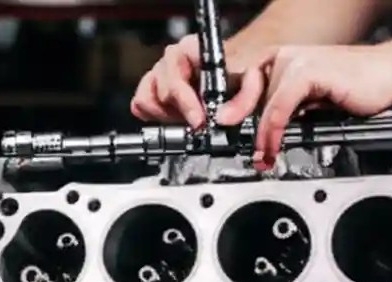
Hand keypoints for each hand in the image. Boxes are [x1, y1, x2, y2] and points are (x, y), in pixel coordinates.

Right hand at [130, 35, 271, 128]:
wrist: (234, 70)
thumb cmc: (240, 71)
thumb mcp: (252, 80)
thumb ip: (245, 96)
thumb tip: (223, 118)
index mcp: (190, 48)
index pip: (177, 80)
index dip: (188, 104)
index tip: (200, 121)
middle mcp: (170, 58)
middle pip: (162, 94)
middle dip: (181, 113)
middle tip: (200, 122)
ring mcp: (157, 73)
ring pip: (147, 101)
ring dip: (167, 115)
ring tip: (188, 115)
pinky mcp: (149, 88)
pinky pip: (139, 105)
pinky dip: (156, 115)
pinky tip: (176, 114)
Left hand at [223, 45, 391, 167]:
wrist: (391, 78)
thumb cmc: (359, 89)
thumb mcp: (313, 103)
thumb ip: (288, 110)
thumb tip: (265, 131)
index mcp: (287, 60)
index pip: (249, 84)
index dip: (238, 110)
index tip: (230, 132)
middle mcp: (288, 57)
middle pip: (253, 97)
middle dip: (250, 129)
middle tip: (254, 155)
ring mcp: (297, 61)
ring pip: (263, 104)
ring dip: (261, 136)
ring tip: (264, 157)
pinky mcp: (308, 72)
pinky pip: (278, 107)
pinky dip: (272, 131)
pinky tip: (272, 147)